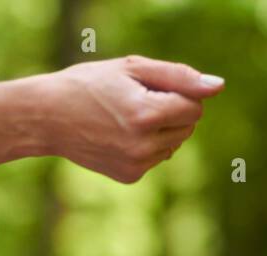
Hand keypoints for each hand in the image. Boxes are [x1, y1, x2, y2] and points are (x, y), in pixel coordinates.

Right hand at [43, 55, 223, 182]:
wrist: (48, 117)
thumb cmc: (90, 84)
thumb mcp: (133, 68)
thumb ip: (180, 76)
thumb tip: (218, 87)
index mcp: (146, 115)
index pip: (195, 107)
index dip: (178, 93)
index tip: (151, 87)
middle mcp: (143, 146)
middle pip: (188, 127)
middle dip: (172, 112)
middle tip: (135, 101)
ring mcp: (137, 165)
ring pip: (175, 144)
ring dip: (161, 129)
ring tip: (126, 118)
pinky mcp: (131, 176)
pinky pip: (158, 157)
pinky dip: (147, 146)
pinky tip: (120, 136)